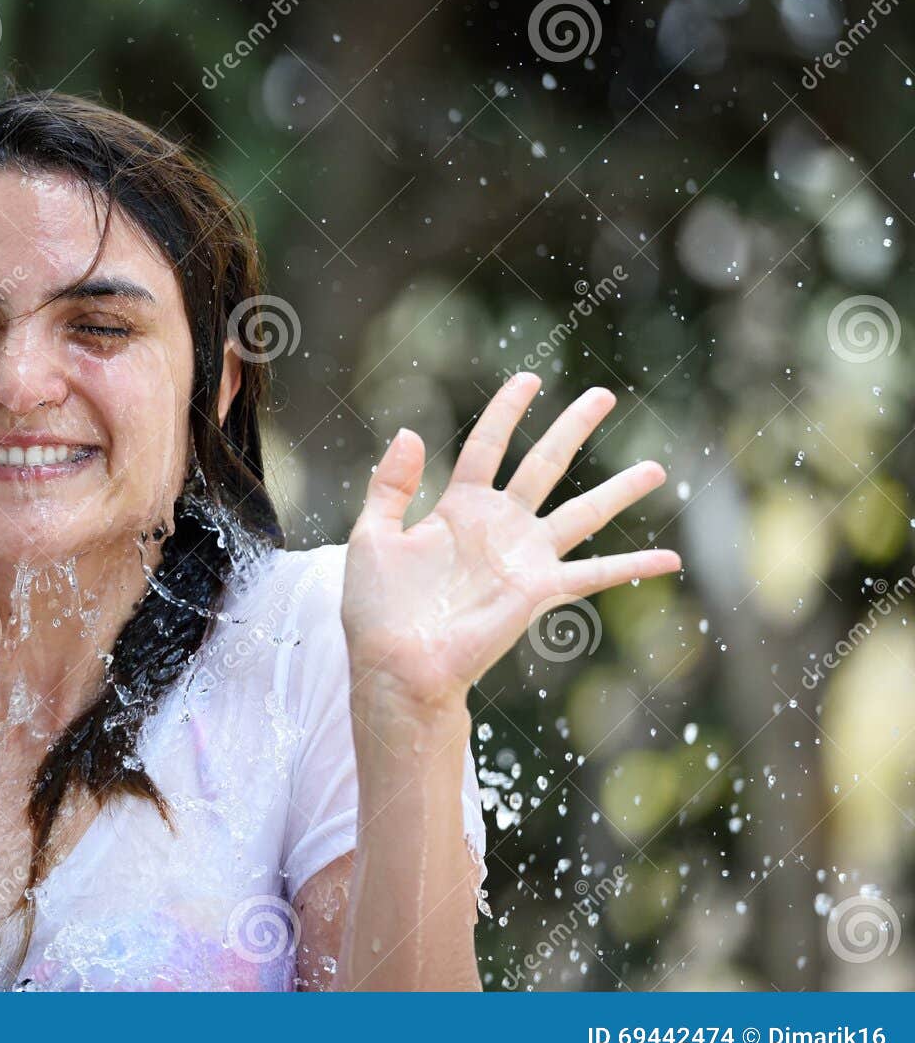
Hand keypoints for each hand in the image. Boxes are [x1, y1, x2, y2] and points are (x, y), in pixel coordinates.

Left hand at [342, 373, 680, 710]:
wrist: (395, 664)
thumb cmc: (376, 609)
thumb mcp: (371, 535)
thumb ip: (389, 484)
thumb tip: (410, 432)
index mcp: (457, 509)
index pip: (486, 446)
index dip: (506, 412)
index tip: (529, 379)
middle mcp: (497, 527)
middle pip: (543, 464)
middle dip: (573, 429)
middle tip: (603, 396)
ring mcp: (522, 558)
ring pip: (581, 512)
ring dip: (619, 491)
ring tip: (656, 468)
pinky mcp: (538, 591)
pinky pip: (595, 574)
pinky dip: (633, 566)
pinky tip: (670, 558)